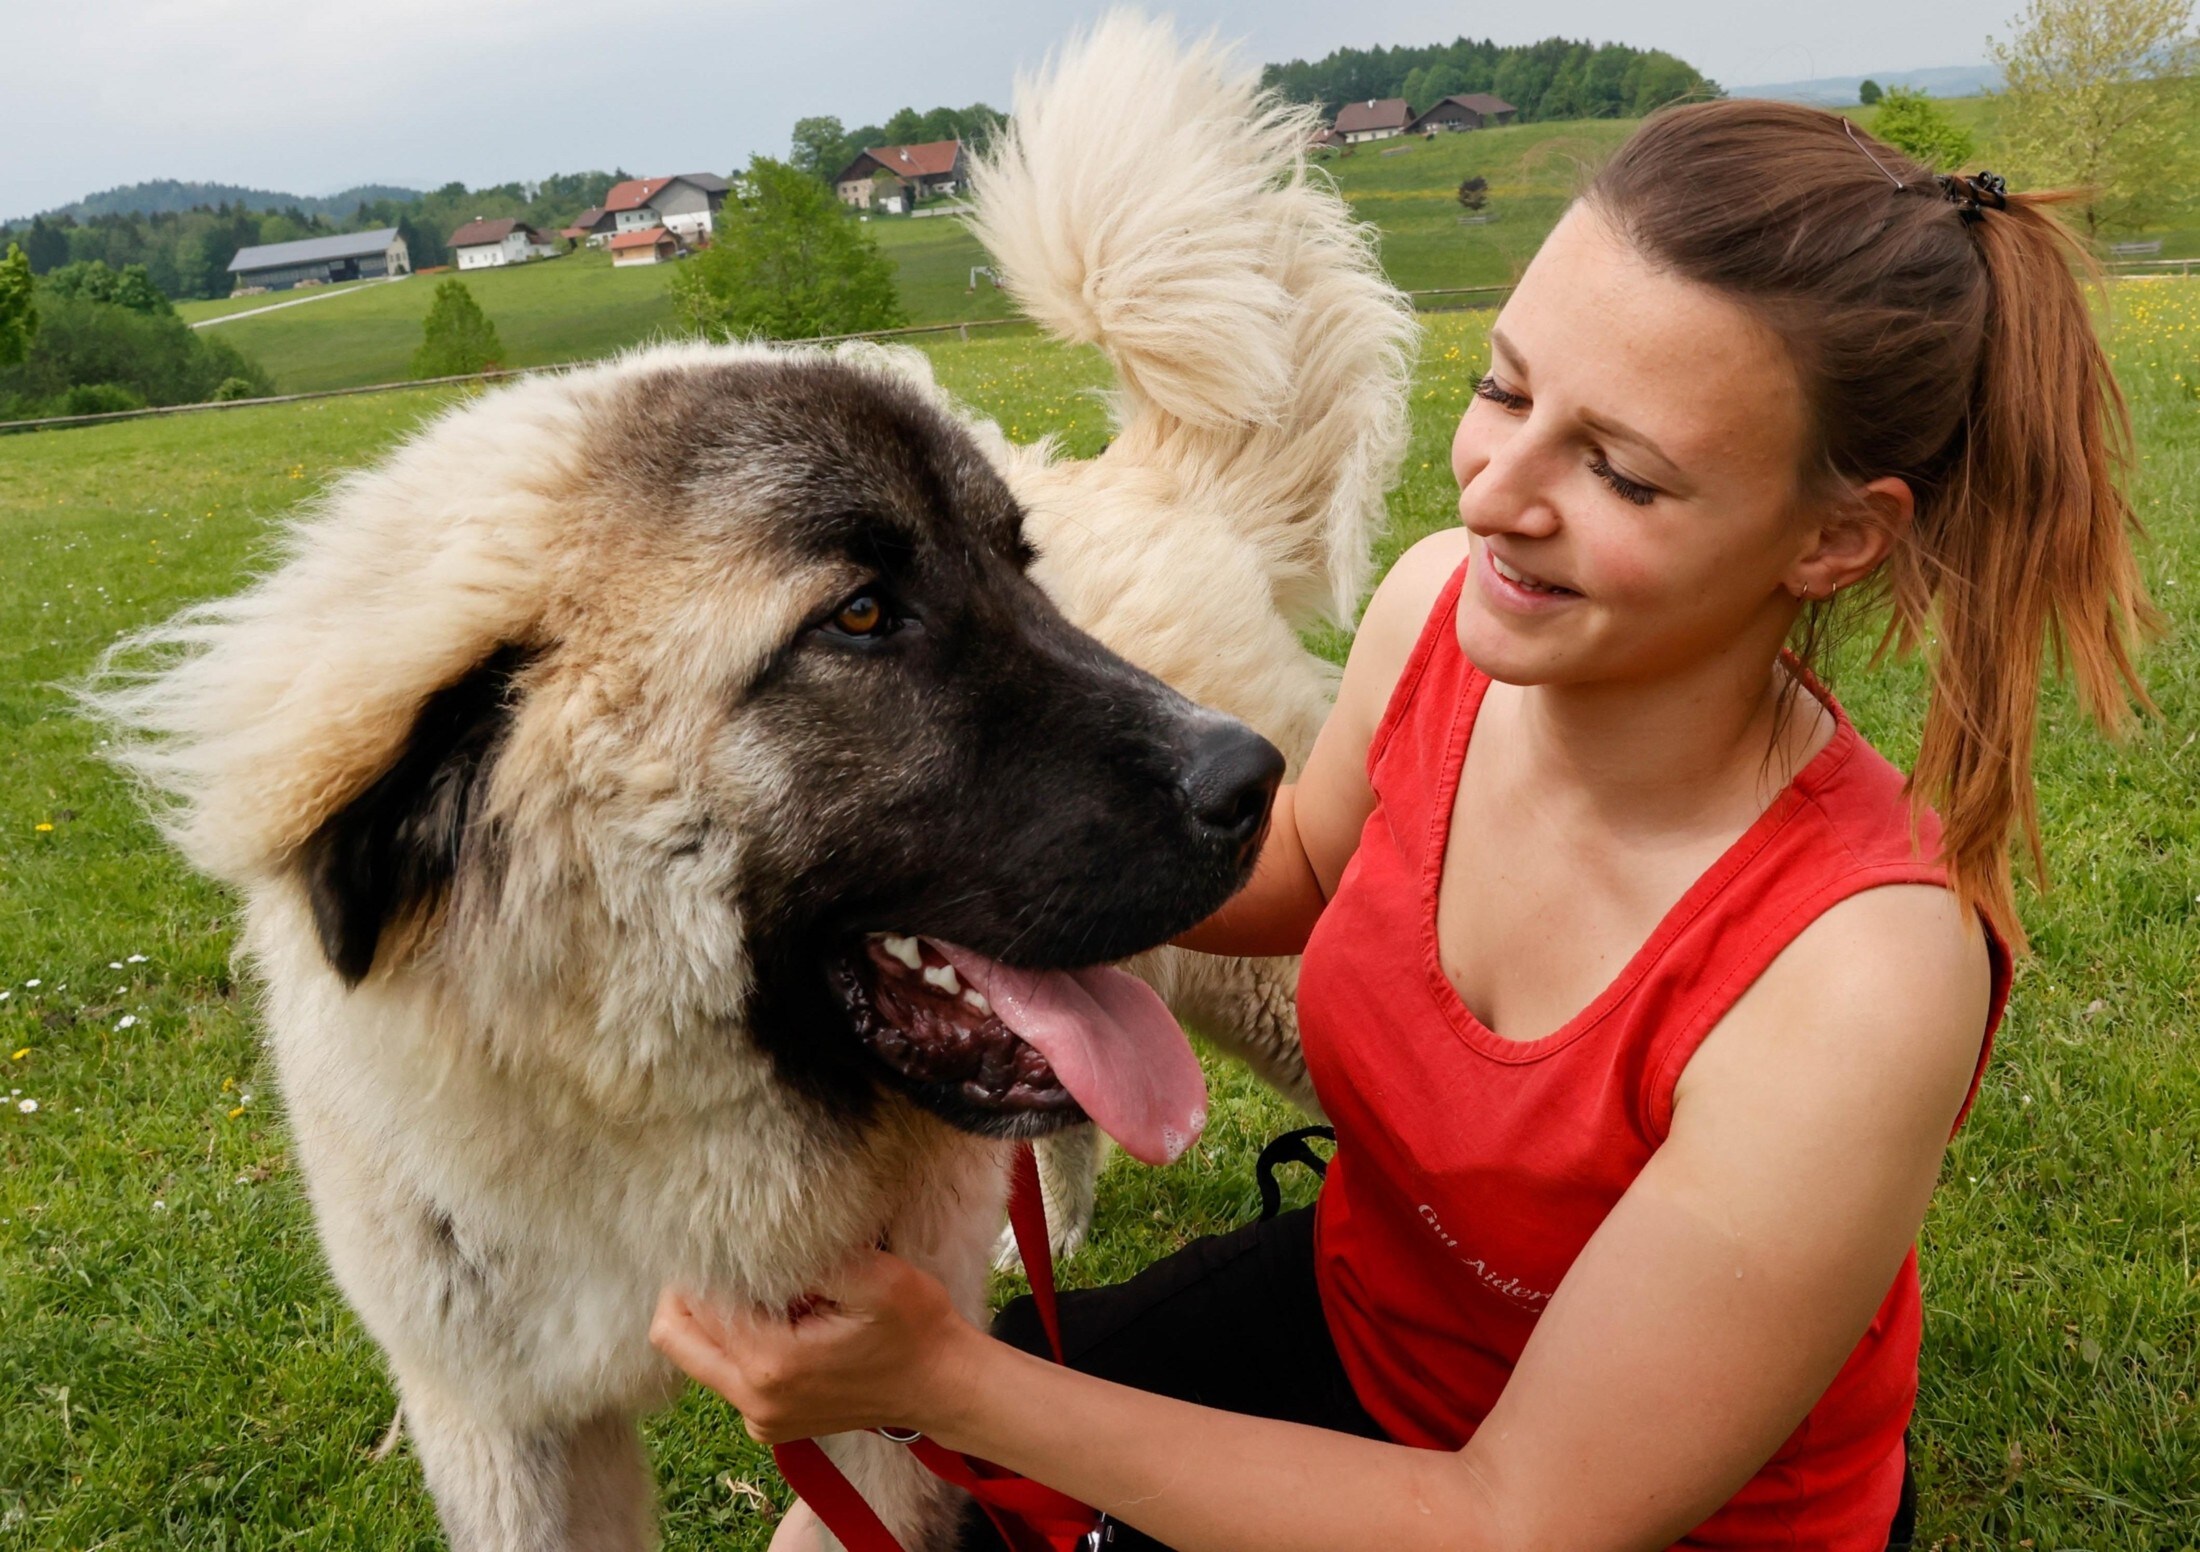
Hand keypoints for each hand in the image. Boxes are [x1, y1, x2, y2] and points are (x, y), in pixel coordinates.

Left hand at [650, 1250, 977, 1443]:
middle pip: (675, 1337)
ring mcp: (759, 1418)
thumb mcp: (876, 1277)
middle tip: (727, 1256)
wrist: (942, 1387)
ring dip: (718, 1315)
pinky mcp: (766, 1423)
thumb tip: (753, 1239)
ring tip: (772, 1290)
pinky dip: (738, 1340)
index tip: (732, 1235)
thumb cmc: (916, 1328)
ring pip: (696, 1355)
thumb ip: (810, 1259)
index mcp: (772, 1363)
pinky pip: (725, 1373)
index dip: (709, 1262)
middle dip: (691, 1291)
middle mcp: (754, 1400)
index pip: (701, 1302)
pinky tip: (786, 1320)